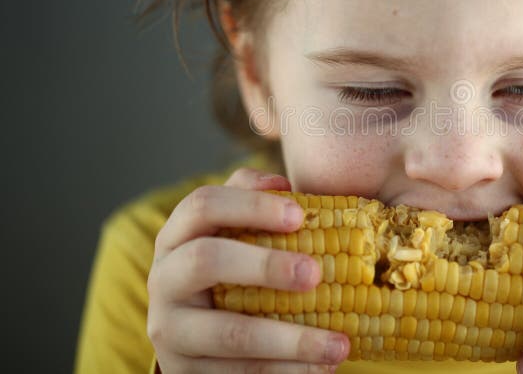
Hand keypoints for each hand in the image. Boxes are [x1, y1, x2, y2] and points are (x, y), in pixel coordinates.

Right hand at [146, 168, 349, 372]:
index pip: (204, 205)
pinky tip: (323, 369)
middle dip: (263, 265)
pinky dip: (286, 371)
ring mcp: (170, 328)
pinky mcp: (183, 371)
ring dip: (291, 340)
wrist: (200, 339)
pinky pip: (238, 373)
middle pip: (205, 260)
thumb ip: (256, 202)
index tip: (299, 215)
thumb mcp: (236, 234)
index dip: (249, 205)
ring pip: (228, 333)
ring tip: (339, 346)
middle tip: (314, 273)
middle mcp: (165, 278)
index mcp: (178, 235)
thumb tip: (283, 185)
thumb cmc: (232, 271)